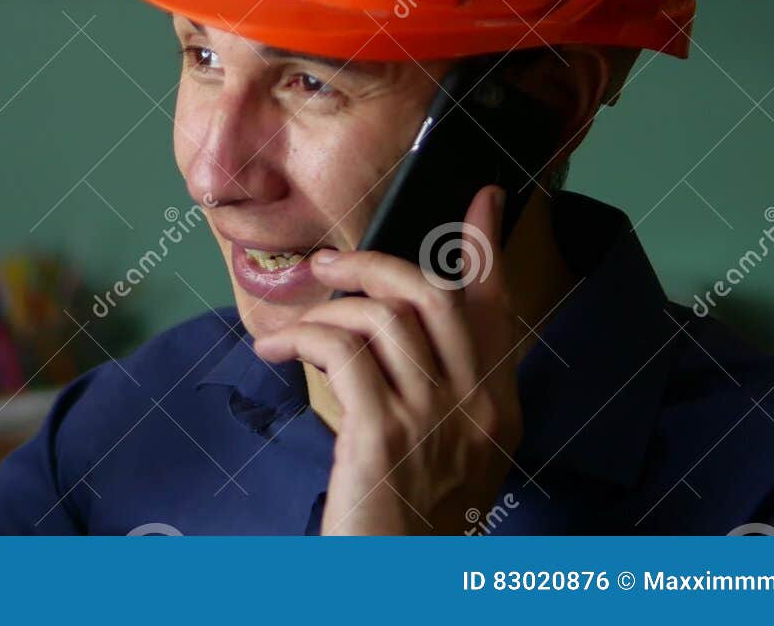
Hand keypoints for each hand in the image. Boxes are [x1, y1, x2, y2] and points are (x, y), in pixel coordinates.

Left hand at [253, 185, 522, 534]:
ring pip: (382, 319)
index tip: (481, 196)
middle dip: (377, 263)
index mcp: (498, 408)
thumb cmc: (408, 515)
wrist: (398, 577)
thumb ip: (435, 387)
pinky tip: (275, 353)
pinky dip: (301, 341)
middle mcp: (477, 408)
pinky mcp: (382, 435)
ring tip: (289, 325)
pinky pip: (342, 353)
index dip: (486, 247)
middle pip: (434, 297)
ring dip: (325, 308)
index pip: (498, 309)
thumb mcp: (444, 449)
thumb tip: (391, 325)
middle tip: (330, 261)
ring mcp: (433, 420)